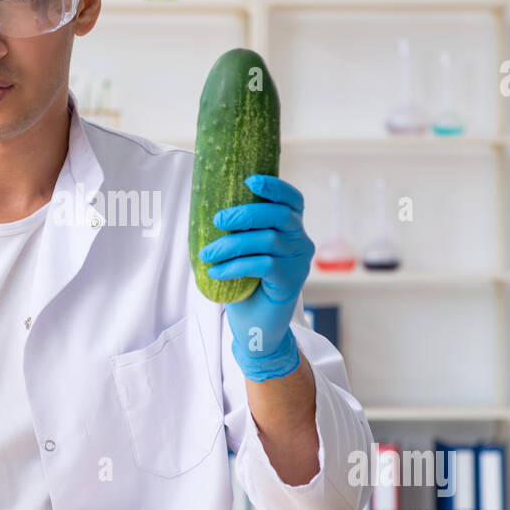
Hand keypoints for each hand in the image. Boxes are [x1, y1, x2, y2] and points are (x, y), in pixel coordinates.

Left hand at [198, 174, 313, 381]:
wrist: (257, 329)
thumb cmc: (248, 287)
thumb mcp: (245, 252)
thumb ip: (241, 232)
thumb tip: (211, 209)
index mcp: (292, 229)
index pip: (293, 200)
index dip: (275, 187)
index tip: (249, 179)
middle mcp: (301, 242)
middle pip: (279, 216)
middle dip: (245, 214)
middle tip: (218, 220)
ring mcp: (298, 262)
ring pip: (267, 240)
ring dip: (232, 244)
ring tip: (208, 253)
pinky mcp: (290, 281)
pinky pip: (262, 265)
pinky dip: (235, 266)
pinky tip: (217, 272)